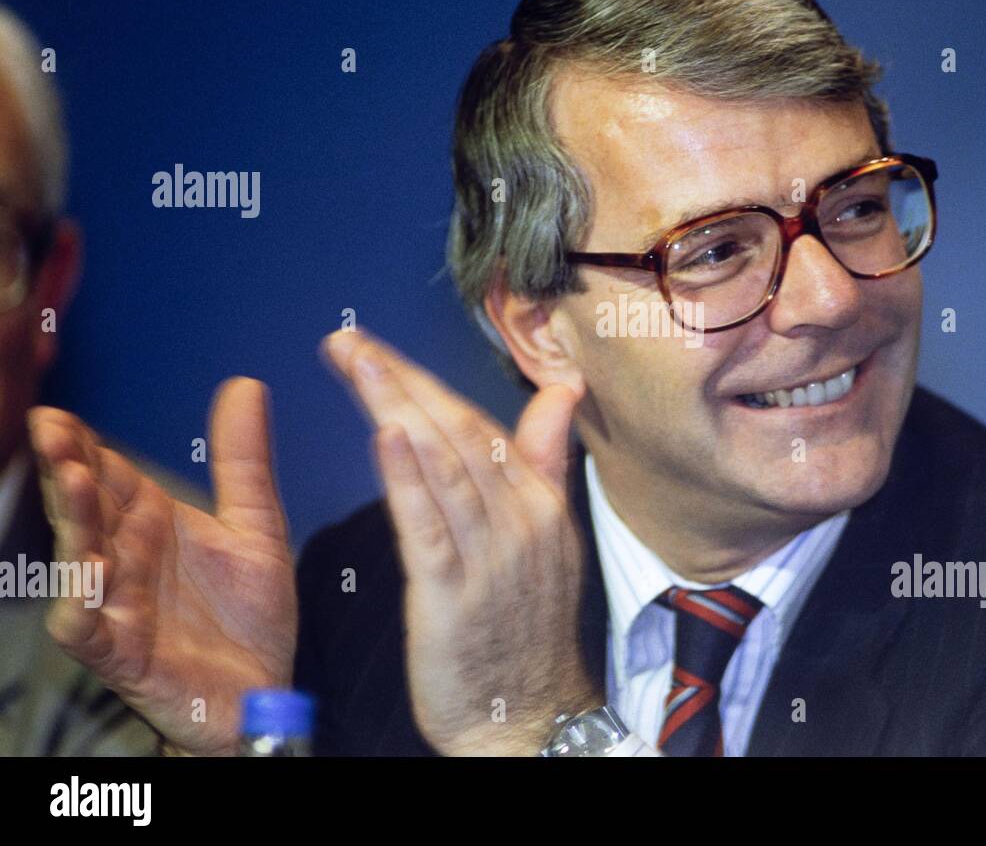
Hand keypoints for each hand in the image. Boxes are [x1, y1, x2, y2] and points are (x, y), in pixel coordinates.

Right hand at [27, 378, 296, 755]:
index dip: (81, 444)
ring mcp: (118, 605)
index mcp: (151, 523)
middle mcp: (126, 558)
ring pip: (81, 558)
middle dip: (67, 471)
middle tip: (54, 434)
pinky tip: (88, 573)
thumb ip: (244, 460)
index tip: (60, 415)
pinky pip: (88, 627)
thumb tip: (244, 384)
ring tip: (75, 483)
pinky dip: (81, 601)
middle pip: (85, 508)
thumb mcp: (256, 526)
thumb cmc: (247, 616)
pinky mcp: (123, 652)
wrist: (263, 690)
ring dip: (74, 522)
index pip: (107, 473)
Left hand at [324, 328, 600, 755]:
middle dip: (398, 381)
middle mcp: (521, 520)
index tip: (375, 349)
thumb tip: (563, 389)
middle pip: (455, 433)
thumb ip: (544, 458)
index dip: (423, 381)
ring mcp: (491, 558)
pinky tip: (385, 436)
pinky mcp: (454, 597)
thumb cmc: (528, 628)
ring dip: (396, 407)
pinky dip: (408, 479)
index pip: (479, 423)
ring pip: (441, 467)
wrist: (533, 717)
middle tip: (347, 342)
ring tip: (355, 364)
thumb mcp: (552, 537)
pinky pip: (429, 528)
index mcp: (541, 502)